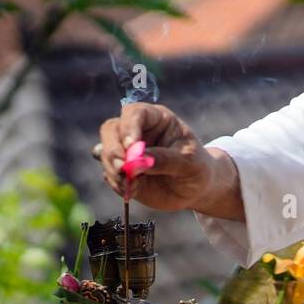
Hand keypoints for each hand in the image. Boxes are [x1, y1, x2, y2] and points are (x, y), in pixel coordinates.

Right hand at [96, 103, 224, 212]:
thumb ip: (166, 159)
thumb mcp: (190, 163)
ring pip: (105, 152)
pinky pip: (109, 174)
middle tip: (123, 168)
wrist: (195, 190)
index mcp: (157, 119)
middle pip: (111, 129)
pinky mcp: (122, 170)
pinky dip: (116, 183)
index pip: (135, 113)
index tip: (131, 146)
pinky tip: (132, 191)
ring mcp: (127, 151)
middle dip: (113, 149)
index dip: (129, 127)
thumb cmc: (198, 168)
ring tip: (131, 184)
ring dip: (113, 169)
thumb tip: (139, 160)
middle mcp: (138, 131)